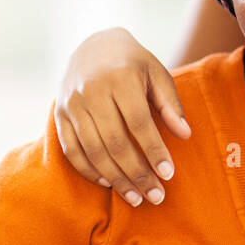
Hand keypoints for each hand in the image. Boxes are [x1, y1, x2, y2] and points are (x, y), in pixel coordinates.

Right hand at [53, 27, 191, 205]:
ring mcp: (71, 104)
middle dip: (136, 173)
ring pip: (92, 150)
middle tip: (155, 196)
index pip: (139, 122)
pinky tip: (108, 183)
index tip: (168, 174)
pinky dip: (89, 170)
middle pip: (115, 141)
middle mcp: (92, 91)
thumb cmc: (133, 63)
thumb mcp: (157, 73)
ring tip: (136, 198)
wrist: (92, 46)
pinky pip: (71, 150)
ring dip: (115, 178)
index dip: (154, 150)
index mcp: (120, 78)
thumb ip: (170, 103)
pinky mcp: (59, 115)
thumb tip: (185, 134)